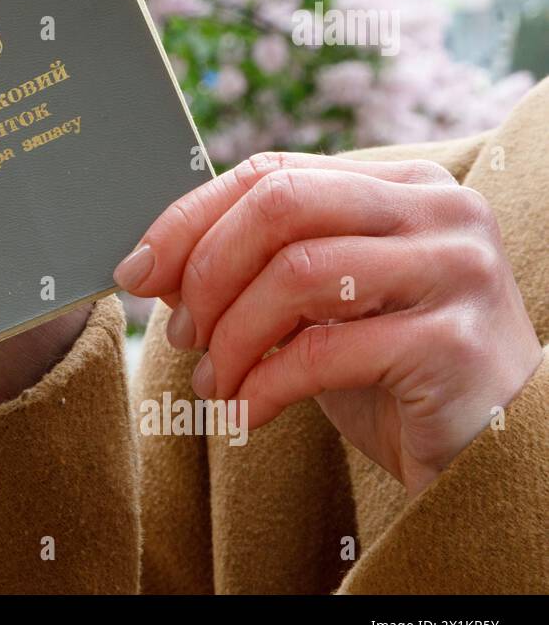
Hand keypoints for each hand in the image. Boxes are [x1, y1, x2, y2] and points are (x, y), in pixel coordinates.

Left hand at [116, 152, 543, 495]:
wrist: (487, 452)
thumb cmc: (391, 373)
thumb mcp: (316, 309)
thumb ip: (253, 271)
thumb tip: (153, 265)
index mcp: (402, 185)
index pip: (272, 173)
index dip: (190, 219)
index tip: (137, 270)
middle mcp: (439, 211)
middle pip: (281, 205)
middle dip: (207, 272)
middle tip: (179, 334)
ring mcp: (456, 270)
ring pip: (297, 273)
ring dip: (231, 337)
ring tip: (211, 383)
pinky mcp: (454, 341)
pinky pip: (323, 350)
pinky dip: (263, 384)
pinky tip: (244, 412)